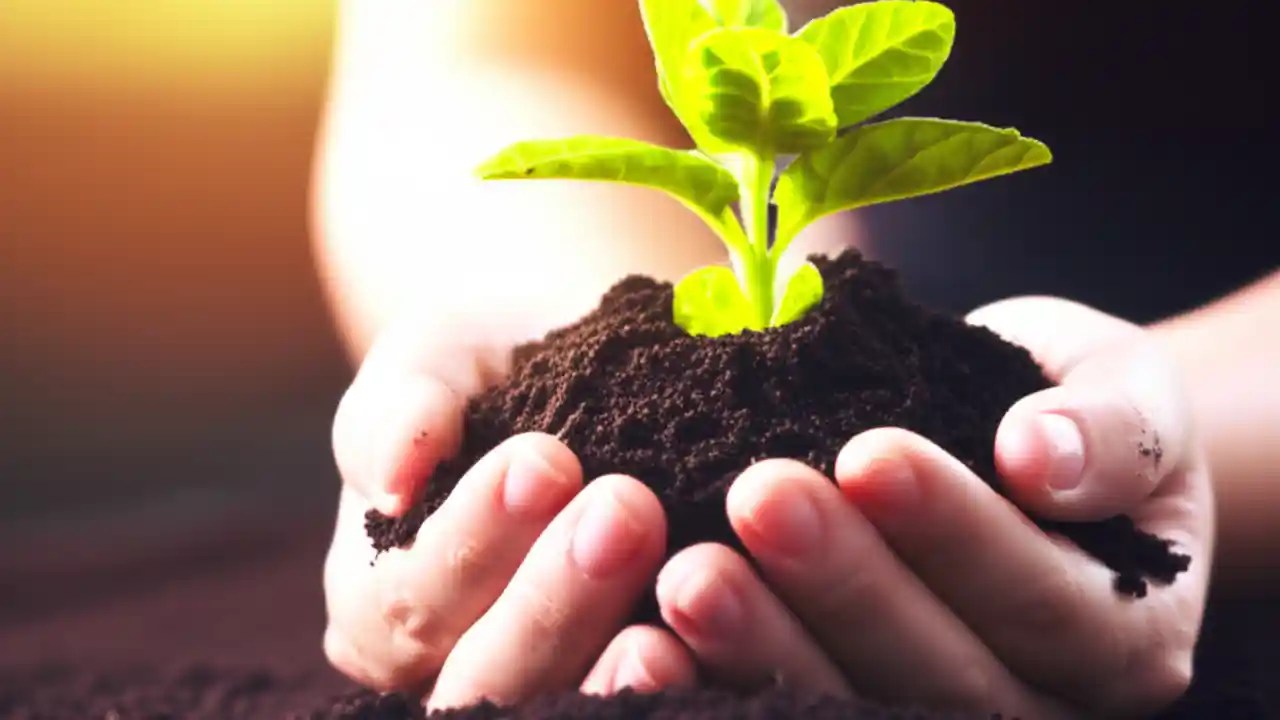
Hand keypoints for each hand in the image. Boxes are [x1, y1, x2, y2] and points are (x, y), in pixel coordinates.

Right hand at [322, 315, 694, 709]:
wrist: (585, 358)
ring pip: (568, 707)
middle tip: (627, 508)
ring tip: (687, 580)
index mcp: (385, 607)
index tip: (541, 460)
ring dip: (621, 659)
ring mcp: (551, 685)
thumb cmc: (490, 368)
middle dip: (553, 601)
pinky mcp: (644, 680)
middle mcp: (455, 668)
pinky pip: (654, 706)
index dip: (472, 543)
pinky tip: (715, 644)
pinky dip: (687, 684)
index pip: (409, 604)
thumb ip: (396, 413)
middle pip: (487, 679)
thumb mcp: (433, 361)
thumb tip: (393, 479)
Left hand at [653, 297, 1212, 717]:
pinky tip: (647, 642)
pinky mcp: (852, 709)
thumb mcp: (1127, 393)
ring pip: (858, 709)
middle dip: (845, 586)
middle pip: (943, 676)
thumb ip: (1115, 432)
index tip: (870, 451)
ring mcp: (940, 719)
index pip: (1042, 599)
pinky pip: (788, 712)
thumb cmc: (1072, 412)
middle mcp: (1039, 703)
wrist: (1024, 452)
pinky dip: (718, 683)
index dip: (955, 531)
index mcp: (1122, 636)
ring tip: (686, 574)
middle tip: (758, 496)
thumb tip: (1041, 457)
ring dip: (766, 648)